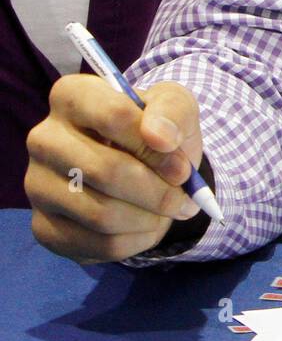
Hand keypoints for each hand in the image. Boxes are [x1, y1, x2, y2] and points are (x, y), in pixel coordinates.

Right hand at [25, 76, 204, 263]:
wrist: (143, 165)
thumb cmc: (156, 129)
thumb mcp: (175, 106)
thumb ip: (173, 112)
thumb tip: (160, 137)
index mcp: (72, 96)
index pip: (113, 116)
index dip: (156, 148)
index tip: (183, 169)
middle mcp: (44, 138)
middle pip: (105, 171)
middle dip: (157, 192)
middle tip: (184, 199)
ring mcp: (37, 185)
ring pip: (101, 214)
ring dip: (149, 218)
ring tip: (168, 211)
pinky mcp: (44, 228)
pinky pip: (97, 244)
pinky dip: (136, 240)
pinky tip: (148, 226)